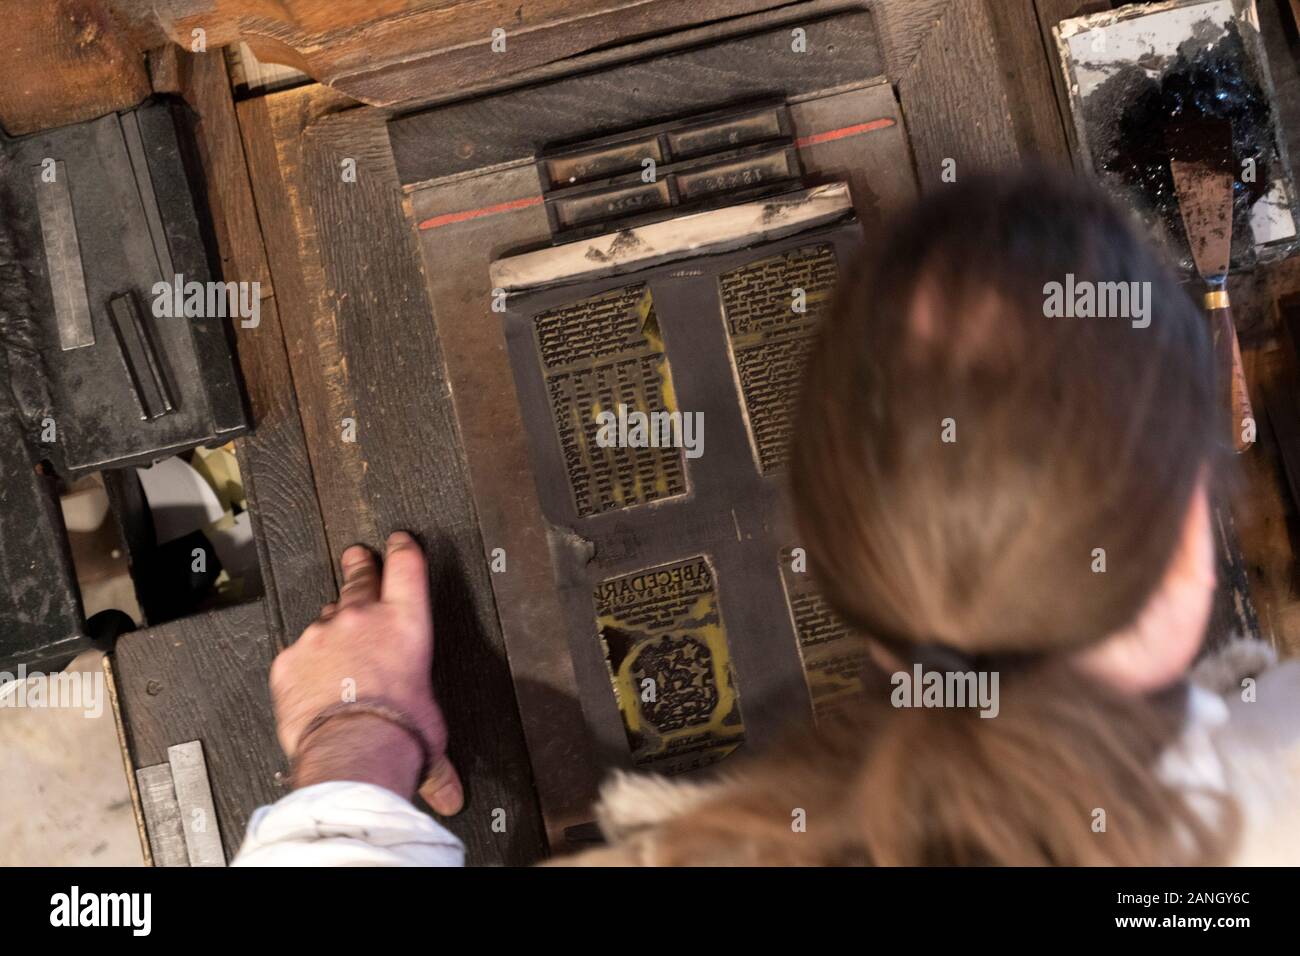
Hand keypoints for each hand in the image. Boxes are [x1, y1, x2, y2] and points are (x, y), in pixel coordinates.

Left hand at [268, 531, 463, 813]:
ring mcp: (321, 634)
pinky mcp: (289, 658)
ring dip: (330, 632)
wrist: (351, 748)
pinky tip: (309, 688)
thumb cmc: (399, 734)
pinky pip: (295, 656)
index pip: (407, 567)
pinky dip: (301, 668)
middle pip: (360, 576)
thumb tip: (450, 795)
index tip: (399, 541)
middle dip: (359, 564)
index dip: (403, 549)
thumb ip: (436, 757)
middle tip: (356, 556)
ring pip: (324, 621)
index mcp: (407, 624)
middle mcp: (364, 618)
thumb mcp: (431, 735)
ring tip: (334, 654)